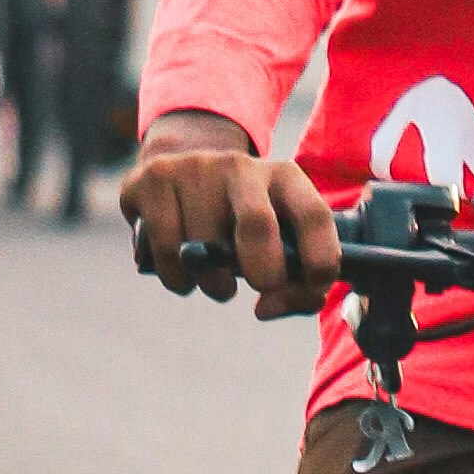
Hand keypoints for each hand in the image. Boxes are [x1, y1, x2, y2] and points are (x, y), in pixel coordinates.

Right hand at [122, 107, 343, 313]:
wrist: (184, 168)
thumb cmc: (241, 218)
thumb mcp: (277, 235)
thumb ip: (294, 282)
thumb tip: (268, 307)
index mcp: (285, 177)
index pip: (315, 217)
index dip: (320, 261)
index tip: (311, 288)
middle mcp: (240, 166)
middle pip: (257, 225)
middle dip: (263, 272)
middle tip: (260, 286)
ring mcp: (193, 169)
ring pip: (202, 247)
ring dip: (212, 284)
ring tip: (215, 279)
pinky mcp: (153, 180)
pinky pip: (166, 249)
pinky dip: (178, 279)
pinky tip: (184, 273)